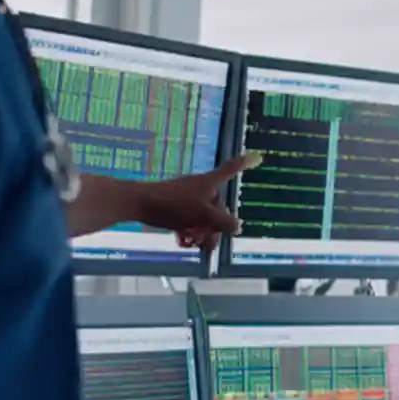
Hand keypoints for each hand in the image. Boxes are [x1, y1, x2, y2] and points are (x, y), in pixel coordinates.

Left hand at [135, 152, 261, 250]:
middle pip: (219, 209)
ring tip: (192, 243)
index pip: (231, 169)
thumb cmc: (174, 205)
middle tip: (206, 243)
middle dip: (215, 228)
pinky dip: (190, 232)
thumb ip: (224, 222)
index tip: (257, 156)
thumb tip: (238, 227)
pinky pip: (191, 221)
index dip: (244, 164)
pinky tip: (182, 242)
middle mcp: (202, 189)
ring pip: (204, 219)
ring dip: (202, 234)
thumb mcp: (204, 215)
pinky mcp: (177, 207)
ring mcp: (189, 198)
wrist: (140, 204)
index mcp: (210, 183)